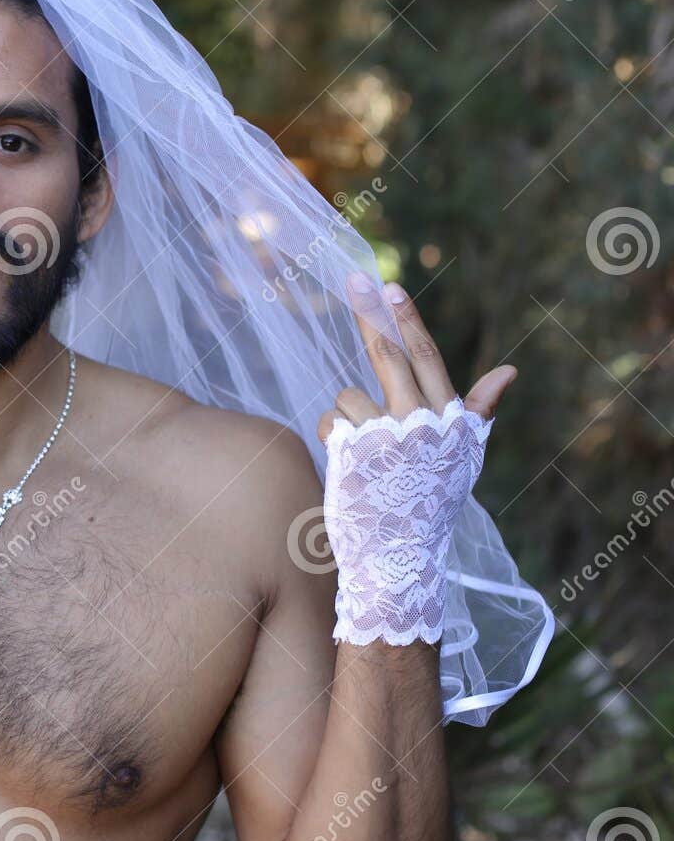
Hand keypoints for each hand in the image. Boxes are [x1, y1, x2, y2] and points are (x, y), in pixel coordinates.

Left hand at [315, 274, 510, 646]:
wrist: (398, 559)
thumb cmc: (428, 504)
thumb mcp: (461, 458)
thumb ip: (478, 411)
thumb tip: (509, 370)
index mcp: (451, 422)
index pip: (428, 358)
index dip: (407, 321)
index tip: (390, 287)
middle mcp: (422, 425)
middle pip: (389, 358)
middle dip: (371, 317)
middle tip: (355, 281)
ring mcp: (387, 436)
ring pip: (349, 397)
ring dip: (348, 419)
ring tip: (366, 457)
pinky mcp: (355, 451)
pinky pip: (330, 421)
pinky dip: (332, 438)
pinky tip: (349, 467)